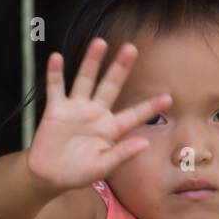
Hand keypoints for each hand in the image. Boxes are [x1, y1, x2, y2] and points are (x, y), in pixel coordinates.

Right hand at [26, 38, 170, 191]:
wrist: (50, 175)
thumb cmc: (78, 172)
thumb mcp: (103, 166)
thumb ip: (122, 153)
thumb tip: (144, 143)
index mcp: (111, 128)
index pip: (134, 115)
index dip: (150, 107)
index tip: (168, 98)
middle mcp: (96, 114)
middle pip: (111, 86)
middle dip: (120, 68)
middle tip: (132, 48)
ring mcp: (76, 109)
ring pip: (85, 80)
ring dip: (92, 62)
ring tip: (100, 42)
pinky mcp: (56, 109)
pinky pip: (56, 87)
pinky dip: (55, 73)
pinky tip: (56, 57)